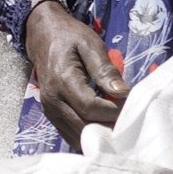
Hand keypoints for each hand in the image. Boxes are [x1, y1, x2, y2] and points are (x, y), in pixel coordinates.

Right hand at [22, 2, 123, 147]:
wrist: (41, 36)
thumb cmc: (69, 37)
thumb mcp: (90, 44)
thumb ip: (105, 69)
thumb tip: (122, 92)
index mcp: (63, 80)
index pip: (91, 107)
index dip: (114, 111)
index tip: (131, 104)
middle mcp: (53, 100)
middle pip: (84, 126)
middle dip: (110, 127)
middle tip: (130, 120)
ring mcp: (50, 111)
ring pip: (78, 136)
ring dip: (100, 135)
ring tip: (119, 126)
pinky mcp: (52, 117)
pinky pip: (71, 136)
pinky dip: (89, 137)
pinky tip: (104, 128)